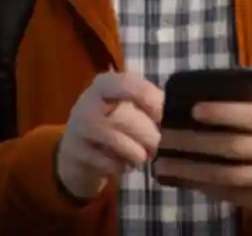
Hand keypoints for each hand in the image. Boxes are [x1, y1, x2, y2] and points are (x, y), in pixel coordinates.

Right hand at [55, 71, 164, 200]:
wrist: (77, 151)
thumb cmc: (113, 124)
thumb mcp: (129, 108)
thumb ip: (152, 104)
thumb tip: (177, 112)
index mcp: (105, 84)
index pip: (128, 84)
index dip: (151, 101)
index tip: (163, 117)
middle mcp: (87, 101)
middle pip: (126, 117)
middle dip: (148, 136)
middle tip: (157, 145)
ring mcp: (78, 127)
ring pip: (117, 141)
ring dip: (137, 153)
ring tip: (142, 156)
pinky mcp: (75, 153)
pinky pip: (107, 163)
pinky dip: (120, 167)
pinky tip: (121, 165)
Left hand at [153, 102, 251, 222]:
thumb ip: (246, 115)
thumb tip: (194, 109)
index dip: (224, 113)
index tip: (193, 110)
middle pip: (236, 147)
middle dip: (196, 142)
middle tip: (165, 138)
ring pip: (229, 176)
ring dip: (192, 170)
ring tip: (165, 163)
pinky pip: (230, 194)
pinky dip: (203, 185)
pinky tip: (183, 178)